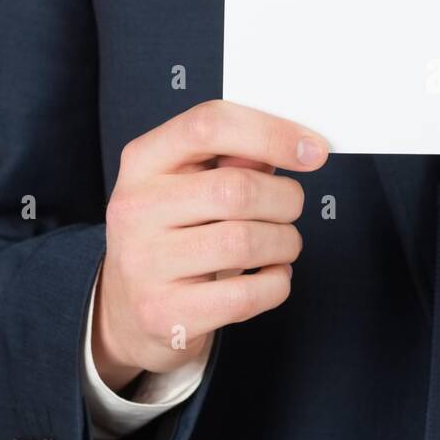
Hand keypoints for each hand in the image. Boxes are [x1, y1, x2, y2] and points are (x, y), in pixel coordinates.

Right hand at [93, 99, 328, 391]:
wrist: (127, 310)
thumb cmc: (173, 235)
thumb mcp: (189, 184)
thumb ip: (235, 158)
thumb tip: (292, 145)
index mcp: (142, 162)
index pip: (209, 126)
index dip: (272, 133)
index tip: (313, 151)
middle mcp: (136, 209)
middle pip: (238, 189)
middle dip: (285, 200)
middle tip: (290, 209)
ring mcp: (145, 265)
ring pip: (246, 242)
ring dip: (284, 242)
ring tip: (281, 244)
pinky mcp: (165, 314)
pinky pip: (247, 294)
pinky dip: (277, 284)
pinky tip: (270, 276)